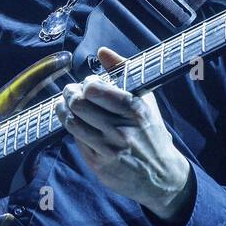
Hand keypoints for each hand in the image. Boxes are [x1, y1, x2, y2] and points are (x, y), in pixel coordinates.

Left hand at [55, 47, 193, 224]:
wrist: (160, 174)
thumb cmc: (150, 130)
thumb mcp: (145, 99)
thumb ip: (124, 71)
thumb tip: (102, 51)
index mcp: (135, 109)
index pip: (95, 90)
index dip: (86, 84)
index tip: (88, 85)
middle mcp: (122, 130)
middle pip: (78, 104)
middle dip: (70, 94)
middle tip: (71, 92)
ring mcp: (109, 149)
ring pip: (72, 122)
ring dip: (65, 110)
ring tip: (68, 105)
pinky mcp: (99, 164)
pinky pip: (76, 140)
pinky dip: (73, 128)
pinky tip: (76, 123)